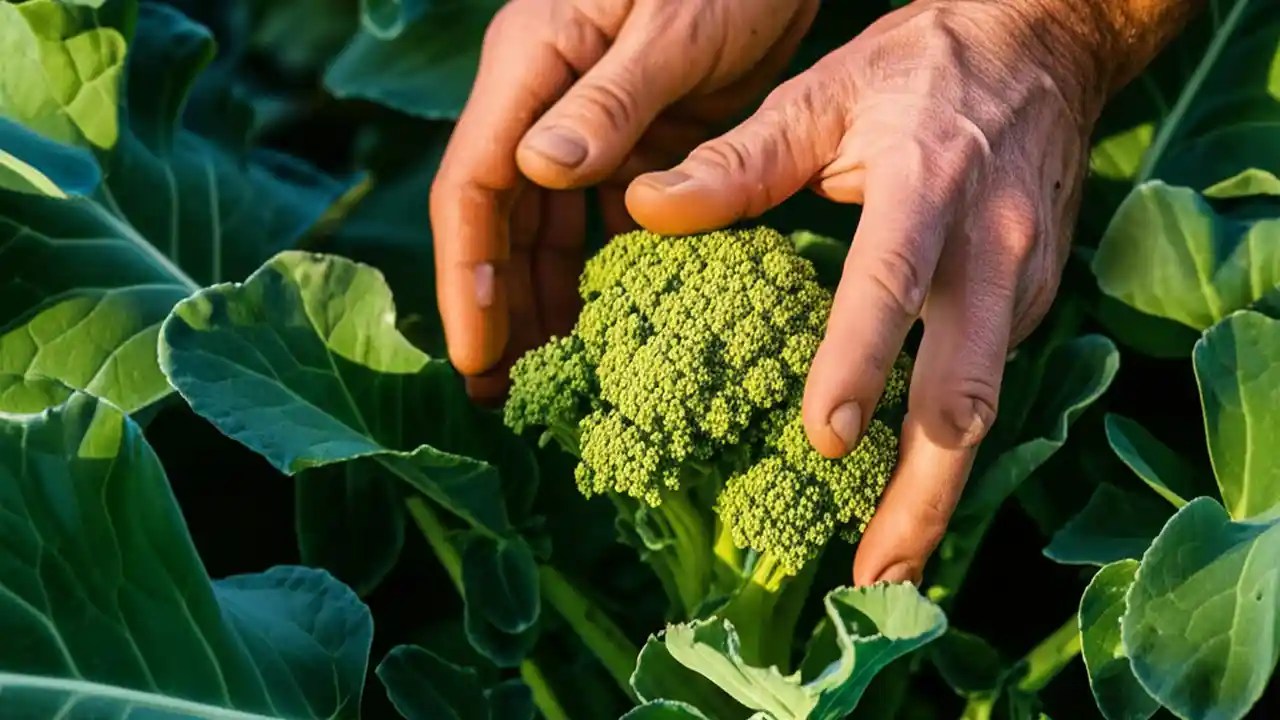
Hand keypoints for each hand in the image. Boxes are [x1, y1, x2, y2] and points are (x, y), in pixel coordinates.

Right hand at [431, 0, 818, 399]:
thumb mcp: (673, 27)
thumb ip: (608, 100)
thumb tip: (538, 173)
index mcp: (529, 68)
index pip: (472, 187)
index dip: (469, 278)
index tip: (479, 356)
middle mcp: (544, 103)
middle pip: (500, 222)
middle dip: (498, 309)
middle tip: (504, 395)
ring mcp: (589, 125)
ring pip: (550, 230)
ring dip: (548, 301)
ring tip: (554, 378)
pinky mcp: (638, 140)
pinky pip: (608, 220)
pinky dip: (608, 273)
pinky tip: (617, 327)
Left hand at [625, 0, 1113, 585]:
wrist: (1048, 48)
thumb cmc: (923, 68)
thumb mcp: (826, 93)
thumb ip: (739, 161)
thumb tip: (646, 208)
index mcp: (928, 185)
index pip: (891, 282)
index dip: (860, 362)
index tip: (822, 439)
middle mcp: (989, 249)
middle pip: (966, 393)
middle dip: (921, 492)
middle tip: (871, 575)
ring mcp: (1024, 286)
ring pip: (987, 411)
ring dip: (938, 495)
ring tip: (885, 570)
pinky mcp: (1034, 306)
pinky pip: (989, 389)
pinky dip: (947, 450)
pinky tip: (902, 494)